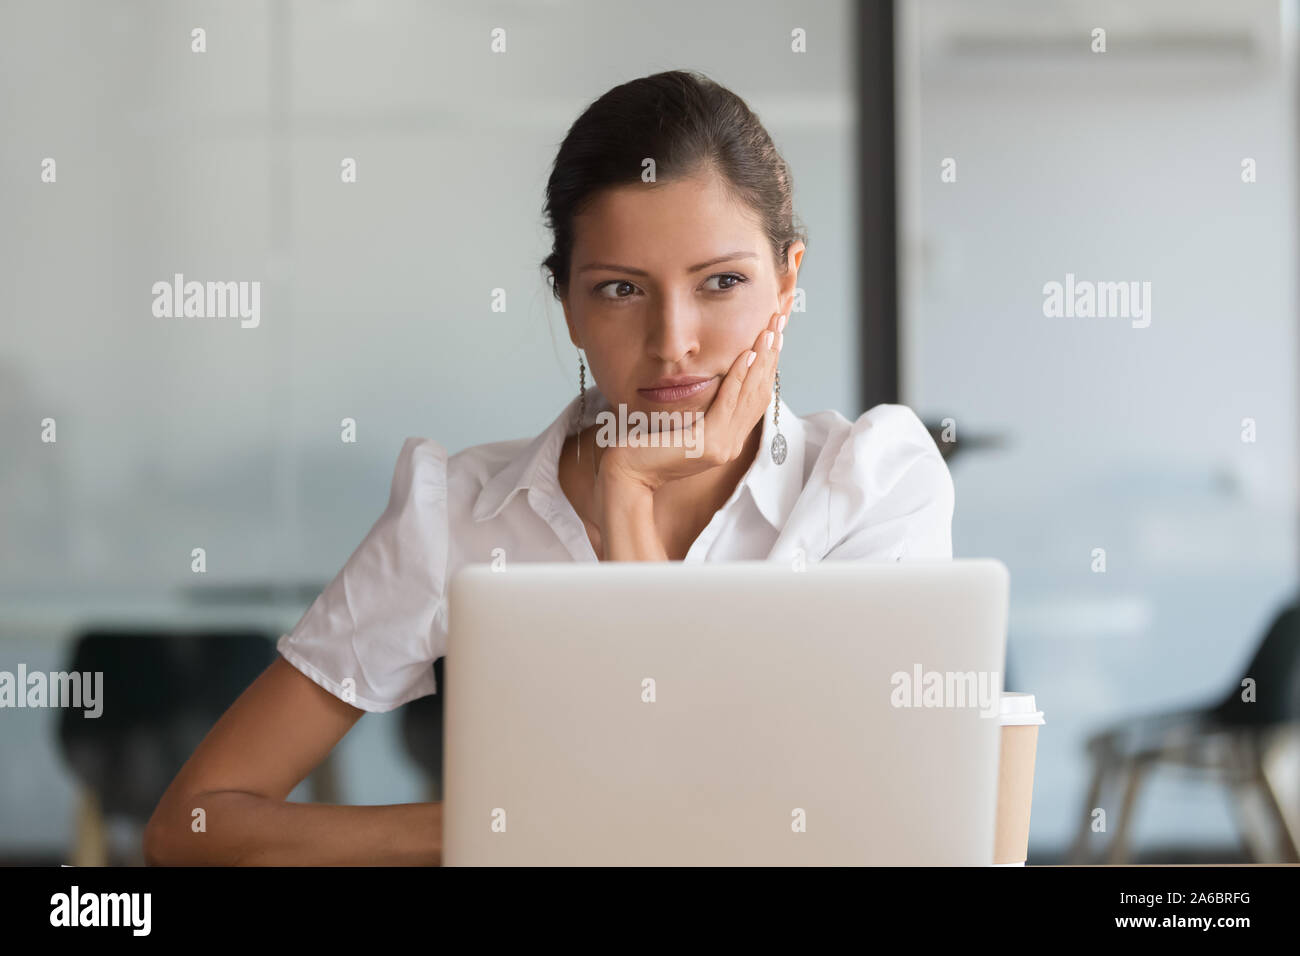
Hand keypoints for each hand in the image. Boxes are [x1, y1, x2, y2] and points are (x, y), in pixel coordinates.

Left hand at [597, 307, 785, 495]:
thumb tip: (714, 373)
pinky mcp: (709, 445)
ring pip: (750, 396)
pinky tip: (746, 355)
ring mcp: (723, 446)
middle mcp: (731, 444)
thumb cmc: (645, 444)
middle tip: (780, 321)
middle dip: (771, 354)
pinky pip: (728, 404)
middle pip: (760, 392)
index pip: (756, 396)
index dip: (768, 364)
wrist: (627, 472)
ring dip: (762, 360)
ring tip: (770, 332)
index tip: (775, 333)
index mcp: (727, 439)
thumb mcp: (681, 420)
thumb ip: (701, 404)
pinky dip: (739, 378)